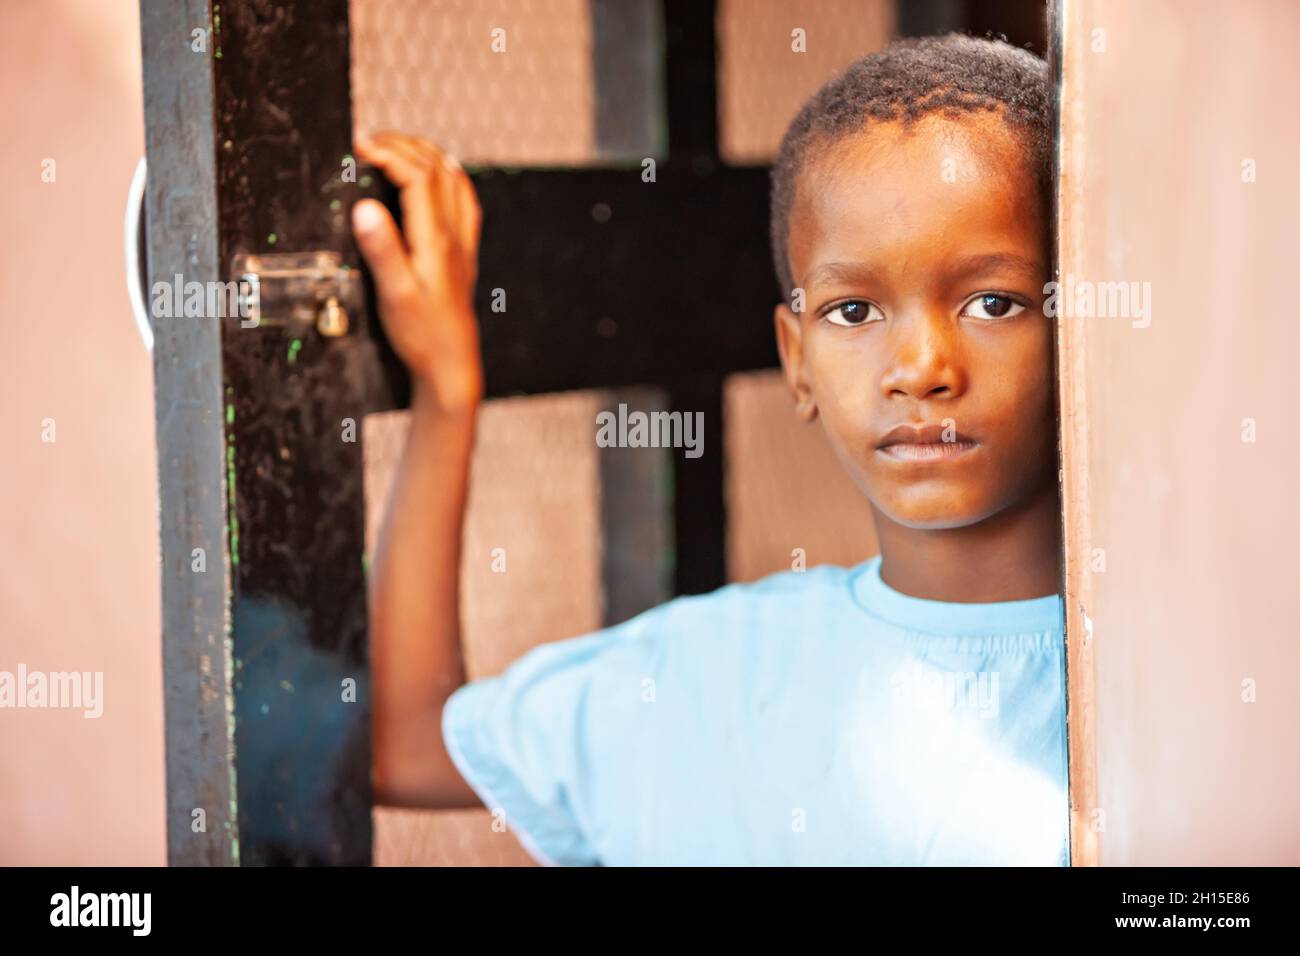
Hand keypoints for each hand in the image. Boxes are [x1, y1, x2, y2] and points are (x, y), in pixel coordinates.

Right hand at [352, 132, 482, 414]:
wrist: (451, 363)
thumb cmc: (422, 335)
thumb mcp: (394, 295)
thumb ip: (381, 250)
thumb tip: (364, 209)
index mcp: (436, 239)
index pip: (416, 176)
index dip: (387, 152)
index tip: (358, 146)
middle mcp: (454, 235)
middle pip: (436, 167)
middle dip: (401, 144)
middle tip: (368, 141)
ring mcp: (462, 242)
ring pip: (452, 178)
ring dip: (424, 153)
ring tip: (394, 146)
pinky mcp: (463, 252)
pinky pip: (463, 199)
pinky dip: (447, 175)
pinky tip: (437, 175)